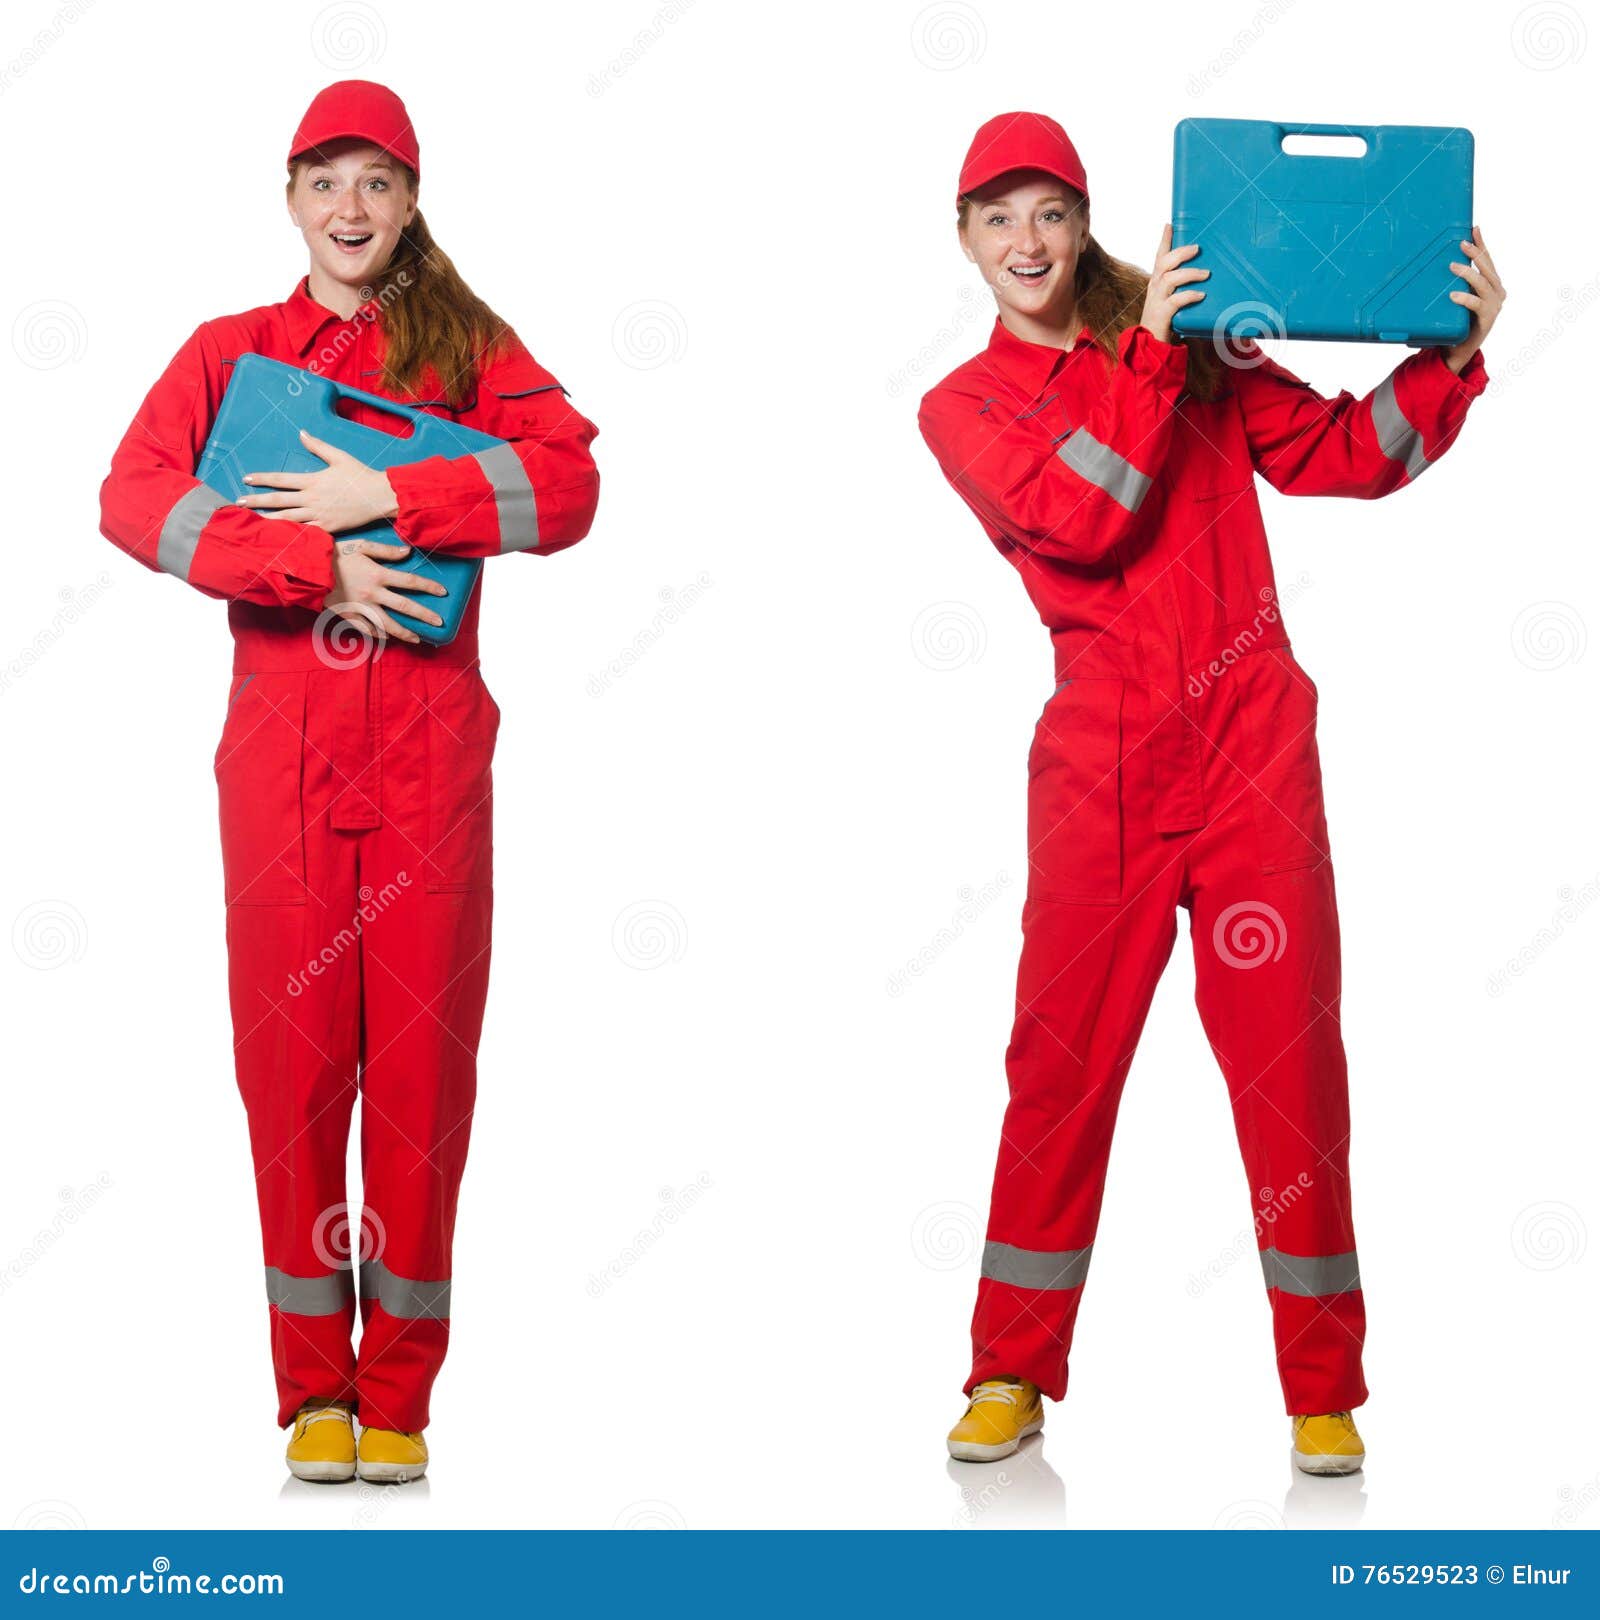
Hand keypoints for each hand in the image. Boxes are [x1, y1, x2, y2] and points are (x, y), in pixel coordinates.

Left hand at [238, 429, 398, 533]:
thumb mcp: (339, 456)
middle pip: (278, 501)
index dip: (262, 479)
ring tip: (251, 521)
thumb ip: (317, 446)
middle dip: (256, 502)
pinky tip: (278, 537)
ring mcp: (320, 515)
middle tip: (238, 503)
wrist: (380, 496)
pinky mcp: (328, 528)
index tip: (246, 479)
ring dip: (268, 520)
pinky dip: (290, 535)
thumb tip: (301, 433)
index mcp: (313, 481)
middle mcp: (312, 499)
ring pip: (288, 519)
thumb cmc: (361, 476)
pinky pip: (306, 533)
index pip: (281, 479)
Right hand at [323, 538, 446, 646]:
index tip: (442, 592)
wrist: (308, 569)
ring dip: (404, 633)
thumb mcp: (360, 546)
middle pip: (404, 606)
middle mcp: (372, 593)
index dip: (428, 586)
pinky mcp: (348, 616)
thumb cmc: (334, 555)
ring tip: (417, 639)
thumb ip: (385, 551)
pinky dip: (378, 636)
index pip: (409, 581)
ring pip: (388, 624)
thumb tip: (407, 552)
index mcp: (377, 575)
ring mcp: (361, 607)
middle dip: (424, 615)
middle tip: (439, 623)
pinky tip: (388, 639)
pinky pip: (367, 630)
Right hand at [1141, 224, 1208, 342]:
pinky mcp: (1161, 315)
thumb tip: (1209, 276)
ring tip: (1206, 274)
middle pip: (1164, 262)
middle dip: (1181, 252)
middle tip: (1197, 248)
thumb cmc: (1165, 322)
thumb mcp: (1173, 300)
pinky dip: (1189, 295)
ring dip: (1189, 273)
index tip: (1170, 224)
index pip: (1159, 257)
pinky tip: (1201, 295)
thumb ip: (1183, 288)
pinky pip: (1175, 301)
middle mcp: (1154, 288)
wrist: (1150, 346)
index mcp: (1157, 282)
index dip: (1164, 240)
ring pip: (1169, 278)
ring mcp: (1156, 301)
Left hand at [1444, 226, 1502, 372]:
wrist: (1458, 350)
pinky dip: (1465, 298)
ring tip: (1452, 266)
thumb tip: (1435, 264)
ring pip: (1484, 283)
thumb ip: (1453, 283)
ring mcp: (1494, 305)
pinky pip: (1476, 305)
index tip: (1474, 228)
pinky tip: (1453, 295)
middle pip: (1488, 267)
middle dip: (1476, 253)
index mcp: (1492, 285)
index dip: (1482, 244)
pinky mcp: (1487, 319)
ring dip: (1468, 273)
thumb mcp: (1455, 297)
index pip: (1487, 260)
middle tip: (1461, 244)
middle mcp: (1497, 292)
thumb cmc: (1456, 321)